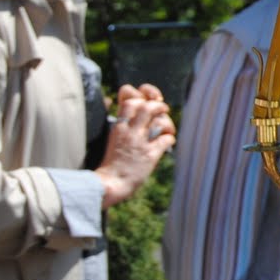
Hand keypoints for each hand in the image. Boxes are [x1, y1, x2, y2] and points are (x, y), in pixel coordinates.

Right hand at [94, 83, 174, 206]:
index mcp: (119, 126)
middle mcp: (130, 132)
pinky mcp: (150, 155)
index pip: (129, 99)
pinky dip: (170, 139)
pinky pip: (166, 140)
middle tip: (162, 110)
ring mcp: (140, 143)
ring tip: (167, 128)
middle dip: (158, 105)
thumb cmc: (111, 162)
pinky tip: (167, 143)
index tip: (147, 99)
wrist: (110, 184)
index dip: (141, 95)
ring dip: (167, 122)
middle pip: (146, 106)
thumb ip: (119, 120)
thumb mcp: (112, 136)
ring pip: (159, 121)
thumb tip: (110, 100)